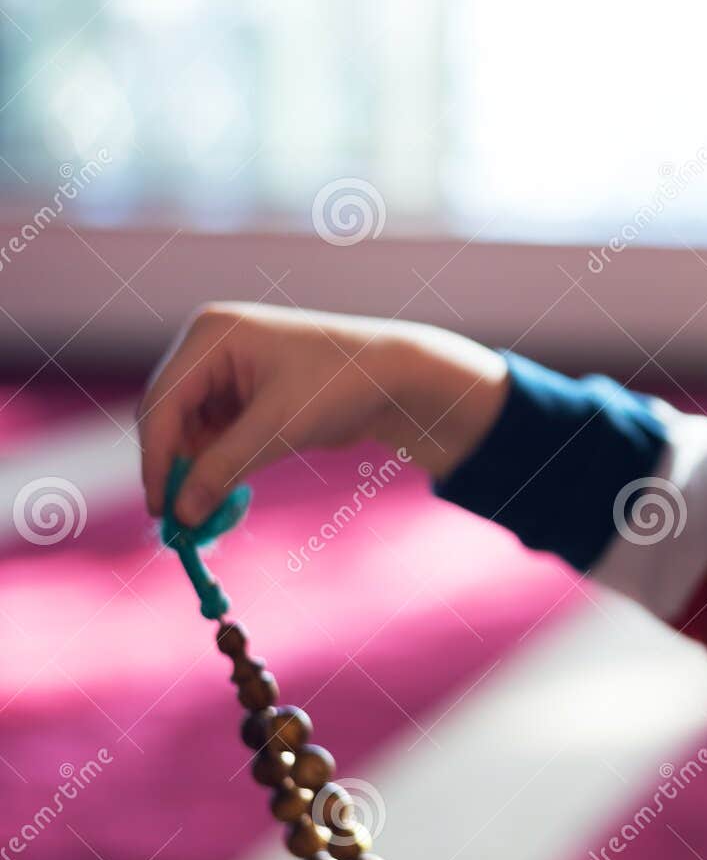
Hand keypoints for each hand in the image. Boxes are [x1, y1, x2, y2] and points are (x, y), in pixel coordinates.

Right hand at [137, 303, 507, 523]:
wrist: (396, 379)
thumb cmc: (342, 385)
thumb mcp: (280, 426)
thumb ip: (225, 466)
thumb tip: (181, 513)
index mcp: (212, 335)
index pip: (162, 401)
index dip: (156, 458)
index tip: (163, 509)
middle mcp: (211, 348)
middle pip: (169, 417)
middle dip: (175, 469)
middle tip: (178, 524)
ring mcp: (226, 373)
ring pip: (190, 434)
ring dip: (196, 475)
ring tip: (206, 520)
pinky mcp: (243, 398)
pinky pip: (215, 439)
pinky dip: (218, 470)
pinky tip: (223, 502)